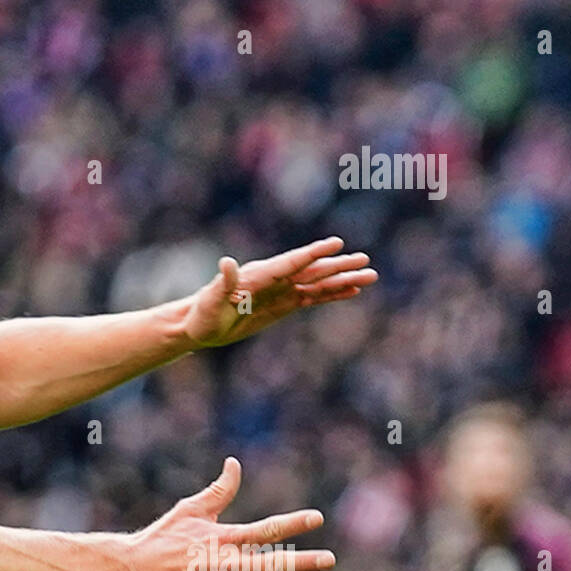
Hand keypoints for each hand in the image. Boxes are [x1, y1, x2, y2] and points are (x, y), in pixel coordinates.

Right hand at [121, 457, 335, 570]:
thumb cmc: (162, 538)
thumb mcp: (190, 510)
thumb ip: (219, 490)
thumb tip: (235, 463)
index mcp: (222, 539)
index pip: (264, 529)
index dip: (292, 523)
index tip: (317, 518)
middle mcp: (223, 566)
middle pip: (268, 563)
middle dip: (300, 562)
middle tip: (329, 559)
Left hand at [181, 236, 376, 348]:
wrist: (199, 327)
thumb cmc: (202, 314)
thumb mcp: (210, 300)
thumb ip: (223, 282)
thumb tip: (227, 262)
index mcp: (259, 275)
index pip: (291, 262)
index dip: (313, 253)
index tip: (335, 243)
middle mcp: (274, 280)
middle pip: (311, 270)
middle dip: (338, 265)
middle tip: (365, 260)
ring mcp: (281, 292)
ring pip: (318, 283)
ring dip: (342, 280)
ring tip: (370, 275)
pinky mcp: (284, 305)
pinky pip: (313, 298)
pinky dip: (332, 294)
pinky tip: (351, 291)